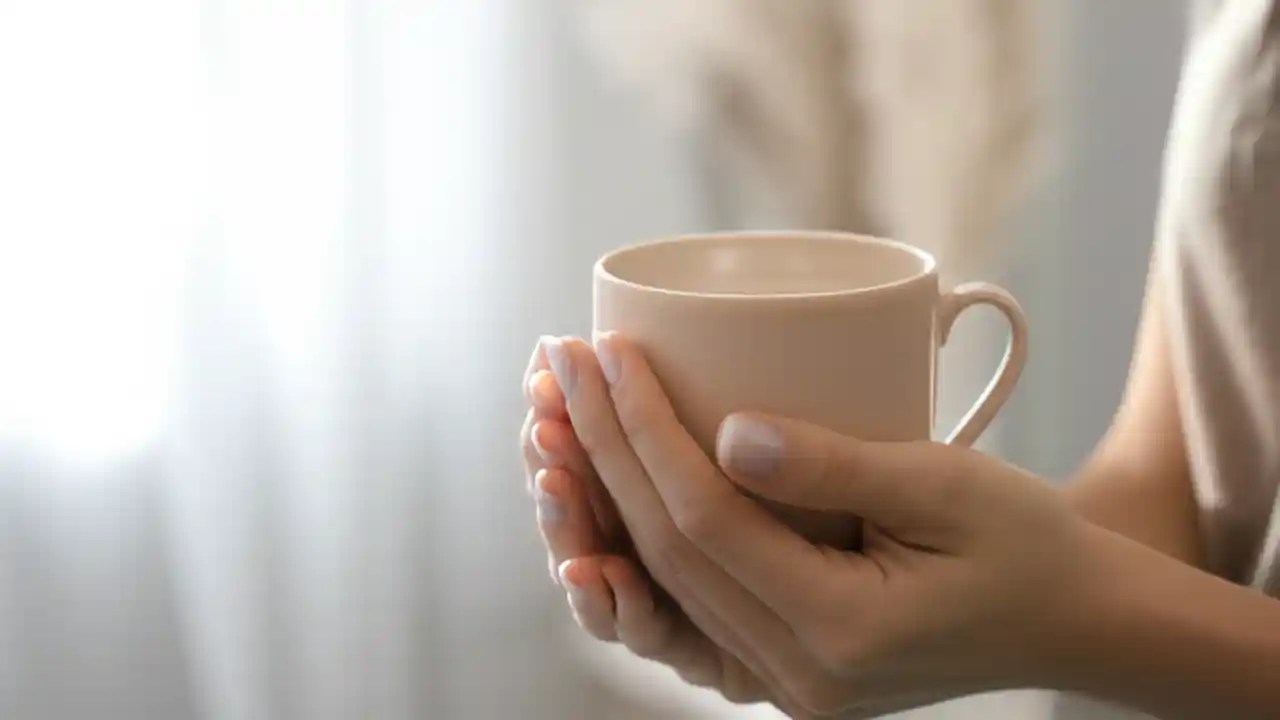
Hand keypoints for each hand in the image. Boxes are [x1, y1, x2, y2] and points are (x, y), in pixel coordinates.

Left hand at [542, 332, 1104, 716]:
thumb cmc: (1027, 542)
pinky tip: (606, 481)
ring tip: (559, 417)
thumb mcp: (947, 487)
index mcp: (842, 633)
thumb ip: (835, 465)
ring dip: (604, 495)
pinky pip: (692, 599)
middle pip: (667, 553)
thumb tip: (727, 434)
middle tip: (561, 367)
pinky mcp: (784, 663)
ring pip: (665, 583)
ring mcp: (786, 682)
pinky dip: (644, 536)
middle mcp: (798, 676)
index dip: (644, 431)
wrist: (1071, 618)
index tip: (609, 352)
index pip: (706, 521)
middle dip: (604, 450)